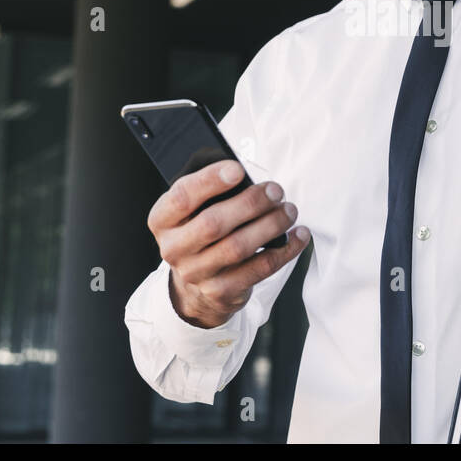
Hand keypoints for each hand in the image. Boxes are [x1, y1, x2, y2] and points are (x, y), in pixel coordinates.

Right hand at [148, 159, 309, 328]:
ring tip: (289, 210)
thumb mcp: (193, 210)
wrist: (195, 286)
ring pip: (238, 247)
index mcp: (162, 221)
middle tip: (276, 190)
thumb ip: (210, 192)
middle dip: (250, 203)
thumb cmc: (200, 232)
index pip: (182, 197)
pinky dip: (284, 250)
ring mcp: (196, 274)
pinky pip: (258, 269)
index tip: (238, 169)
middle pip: (213, 223)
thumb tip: (246, 175)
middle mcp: (173, 249)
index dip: (210, 180)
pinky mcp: (221, 291)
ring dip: (270, 225)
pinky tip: (298, 235)